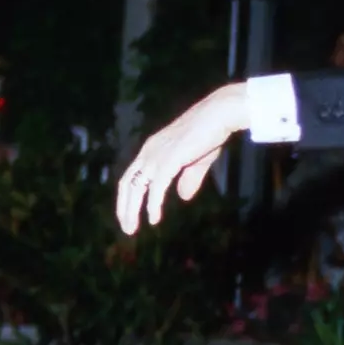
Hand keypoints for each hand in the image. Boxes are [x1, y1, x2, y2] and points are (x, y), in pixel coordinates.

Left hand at [115, 84, 248, 234]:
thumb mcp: (197, 161)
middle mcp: (149, 152)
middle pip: (127, 184)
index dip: (128, 197)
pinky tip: (154, 219)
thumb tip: (183, 197)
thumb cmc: (210, 134)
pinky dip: (153, 205)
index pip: (131, 176)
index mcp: (152, 149)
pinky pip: (156, 188)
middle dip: (124, 208)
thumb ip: (189, 179)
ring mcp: (157, 155)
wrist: (219, 115)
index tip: (130, 215)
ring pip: (136, 188)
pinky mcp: (169, 160)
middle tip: (127, 229)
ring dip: (132, 211)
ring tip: (133, 229)